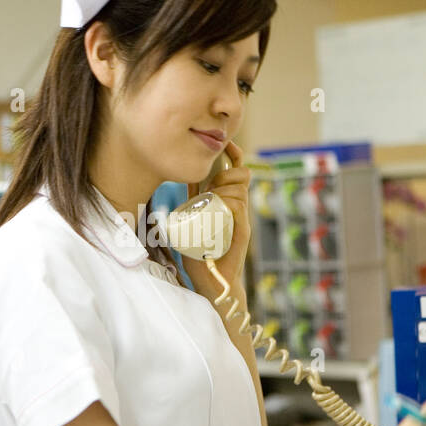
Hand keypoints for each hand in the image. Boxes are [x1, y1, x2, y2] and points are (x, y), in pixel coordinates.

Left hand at [180, 139, 251, 303]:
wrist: (212, 281)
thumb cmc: (201, 253)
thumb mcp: (192, 218)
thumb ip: (192, 201)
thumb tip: (183, 179)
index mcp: (226, 202)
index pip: (234, 170)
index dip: (231, 154)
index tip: (225, 145)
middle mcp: (236, 208)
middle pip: (241, 174)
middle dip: (228, 169)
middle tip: (212, 181)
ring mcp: (240, 219)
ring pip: (239, 188)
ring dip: (224, 186)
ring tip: (211, 197)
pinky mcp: (242, 231)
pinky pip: (239, 206)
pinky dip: (227, 201)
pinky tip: (216, 206)